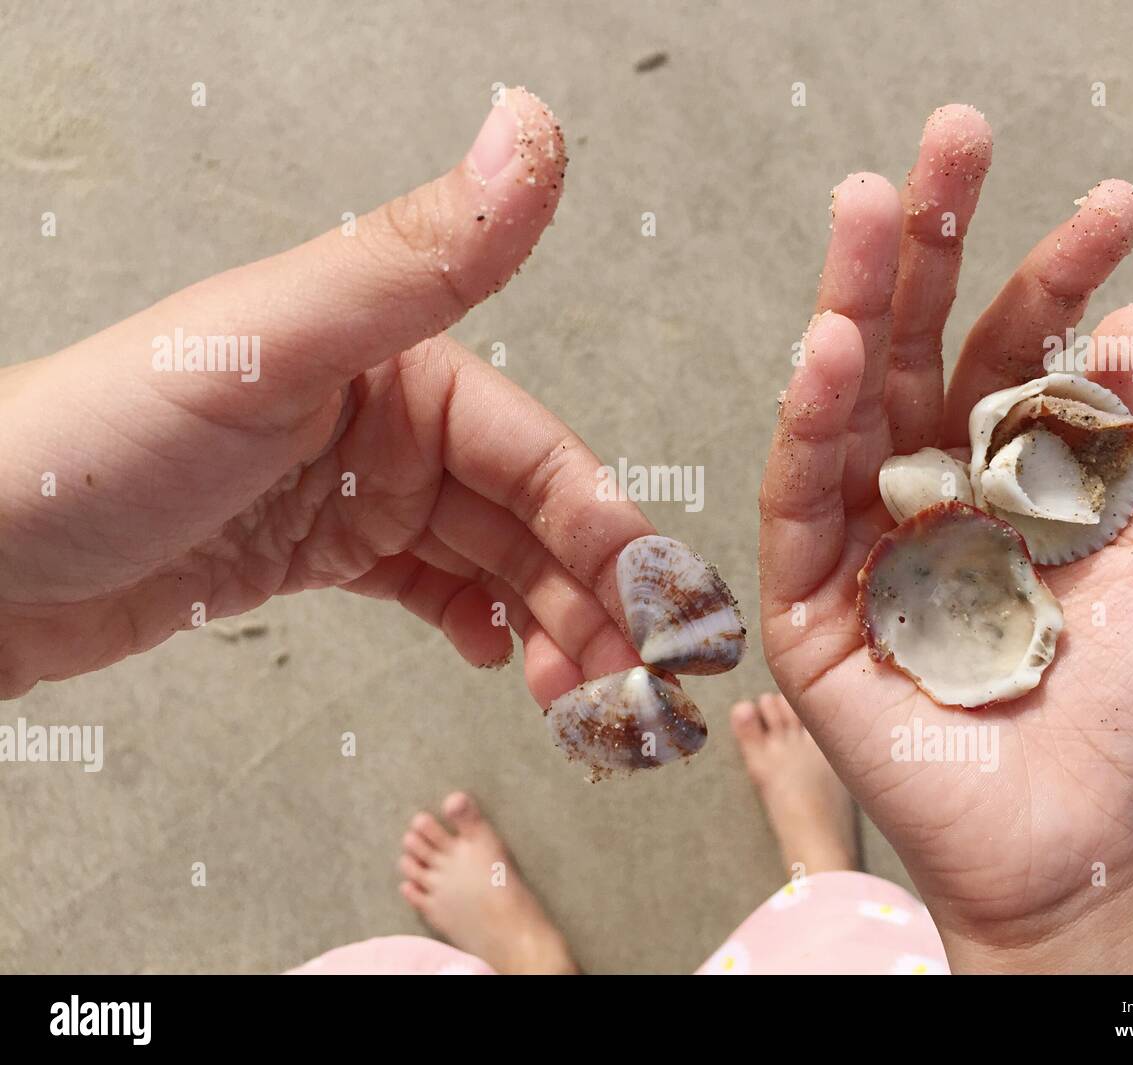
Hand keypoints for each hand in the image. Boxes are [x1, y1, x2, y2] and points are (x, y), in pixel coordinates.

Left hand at [0, 89, 646, 705]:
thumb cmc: (101, 439)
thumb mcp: (268, 342)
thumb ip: (415, 257)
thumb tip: (533, 133)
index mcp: (401, 362)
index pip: (540, 453)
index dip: (609, 534)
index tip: (657, 611)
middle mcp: (392, 419)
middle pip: (531, 517)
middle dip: (591, 601)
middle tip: (631, 690)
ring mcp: (359, 489)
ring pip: (492, 560)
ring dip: (547, 628)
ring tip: (577, 703)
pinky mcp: (320, 551)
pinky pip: (431, 586)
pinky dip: (475, 622)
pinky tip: (497, 660)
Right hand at [759, 105, 1132, 971]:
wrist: (1063, 833)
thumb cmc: (1114, 705)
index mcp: (1004, 473)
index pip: (1018, 354)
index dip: (1057, 278)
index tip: (1116, 207)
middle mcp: (923, 489)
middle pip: (917, 352)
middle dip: (931, 246)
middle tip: (951, 139)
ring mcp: (857, 538)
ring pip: (844, 404)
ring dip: (856, 304)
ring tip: (872, 206)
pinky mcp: (804, 599)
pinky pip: (799, 497)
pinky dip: (810, 422)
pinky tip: (831, 346)